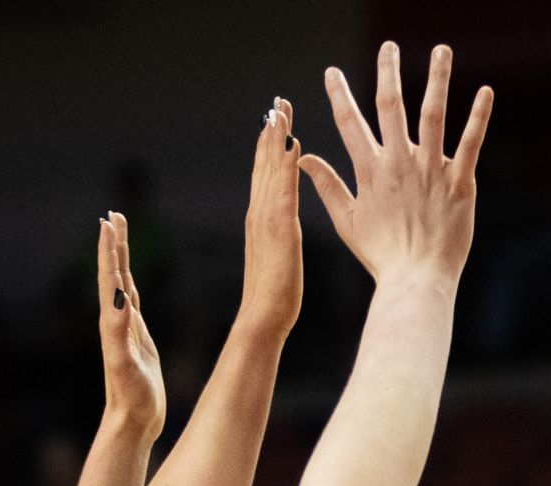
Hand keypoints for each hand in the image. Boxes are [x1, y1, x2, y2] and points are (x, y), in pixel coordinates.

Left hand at [97, 212, 165, 440]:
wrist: (133, 421)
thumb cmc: (131, 398)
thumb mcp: (125, 365)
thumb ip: (121, 334)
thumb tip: (119, 301)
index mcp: (112, 323)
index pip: (109, 278)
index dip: (109, 249)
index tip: (109, 221)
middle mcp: (115, 321)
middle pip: (113, 273)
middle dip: (113, 243)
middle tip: (114, 214)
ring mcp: (125, 329)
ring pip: (121, 283)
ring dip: (120, 258)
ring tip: (120, 233)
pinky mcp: (136, 339)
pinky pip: (132, 302)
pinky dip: (130, 283)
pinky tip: (129, 278)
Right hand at [240, 97, 302, 336]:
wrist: (262, 319)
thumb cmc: (274, 299)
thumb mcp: (278, 258)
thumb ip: (278, 237)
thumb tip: (282, 227)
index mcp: (262, 220)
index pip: (266, 175)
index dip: (269, 146)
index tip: (276, 120)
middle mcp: (259, 213)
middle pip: (264, 164)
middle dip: (271, 132)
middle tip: (278, 102)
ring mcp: (266, 219)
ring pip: (270, 169)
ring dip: (276, 138)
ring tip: (280, 110)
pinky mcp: (278, 229)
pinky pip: (282, 189)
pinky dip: (284, 165)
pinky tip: (291, 144)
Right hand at [300, 41, 492, 284]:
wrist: (416, 280)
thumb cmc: (382, 256)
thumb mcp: (347, 222)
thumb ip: (327, 186)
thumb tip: (302, 161)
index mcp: (371, 172)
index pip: (350, 125)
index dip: (339, 95)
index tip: (331, 72)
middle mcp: (400, 164)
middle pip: (391, 107)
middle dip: (388, 72)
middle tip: (389, 46)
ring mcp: (430, 171)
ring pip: (433, 115)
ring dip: (437, 79)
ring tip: (441, 49)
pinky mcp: (459, 182)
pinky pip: (470, 143)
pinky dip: (478, 116)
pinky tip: (486, 90)